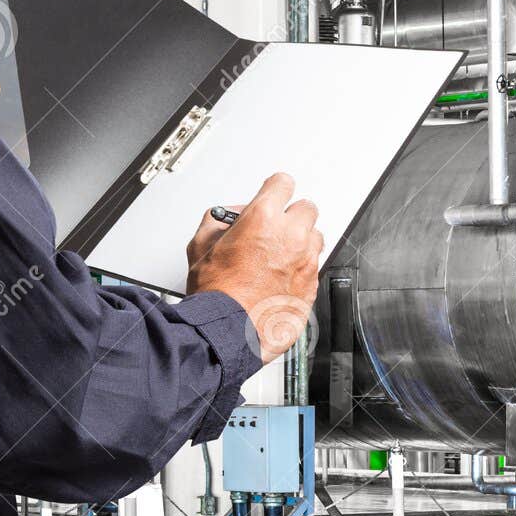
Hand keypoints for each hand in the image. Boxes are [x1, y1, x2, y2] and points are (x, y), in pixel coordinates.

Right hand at [185, 173, 323, 364]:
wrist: (229, 332)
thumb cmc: (216, 296)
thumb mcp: (200, 247)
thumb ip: (217, 223)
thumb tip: (226, 219)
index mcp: (263, 218)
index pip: (283, 183)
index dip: (274, 189)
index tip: (272, 195)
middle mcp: (291, 236)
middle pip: (306, 207)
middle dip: (291, 215)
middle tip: (275, 227)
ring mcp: (305, 260)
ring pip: (314, 236)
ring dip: (301, 240)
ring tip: (280, 255)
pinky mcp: (312, 284)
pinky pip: (314, 264)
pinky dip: (302, 267)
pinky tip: (282, 277)